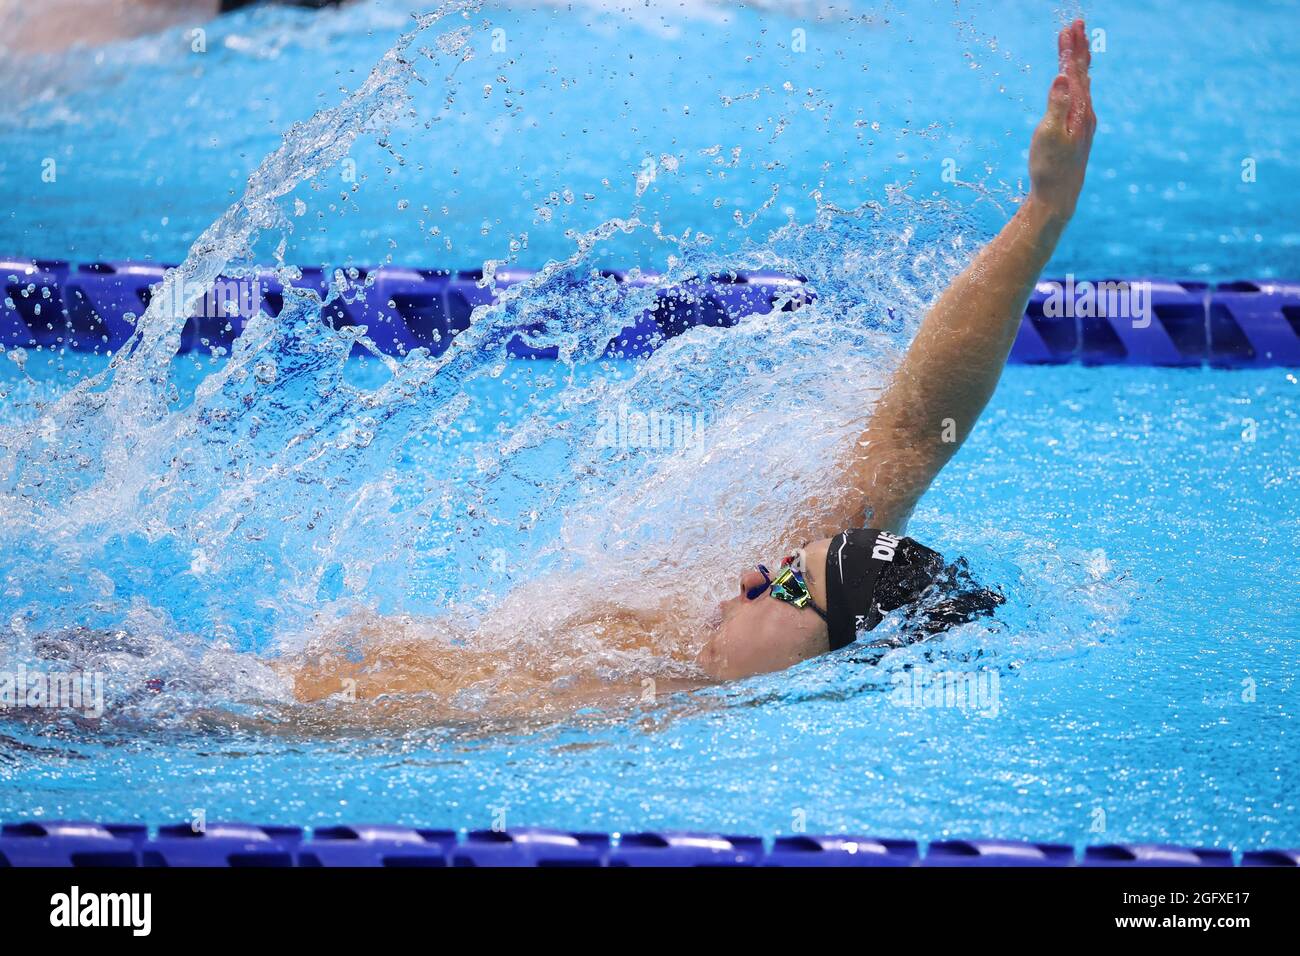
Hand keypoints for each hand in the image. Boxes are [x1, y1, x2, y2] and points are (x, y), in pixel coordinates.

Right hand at [1028, 19, 1096, 221]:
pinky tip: (1080, 82)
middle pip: (1082, 73)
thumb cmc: (1049, 168)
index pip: (1074, 71)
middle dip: (1078, 48)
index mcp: (1078, 109)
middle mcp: (1085, 112)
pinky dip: (1078, 81)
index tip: (1070, 27)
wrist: (1059, 197)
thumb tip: (1062, 76)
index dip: (1071, 48)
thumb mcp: (1047, 135)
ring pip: (1082, 84)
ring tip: (1077, 47)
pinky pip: (1080, 97)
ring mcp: (1083, 122)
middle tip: (1076, 25)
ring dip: (1078, 63)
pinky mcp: (1078, 131)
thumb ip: (1056, 104)